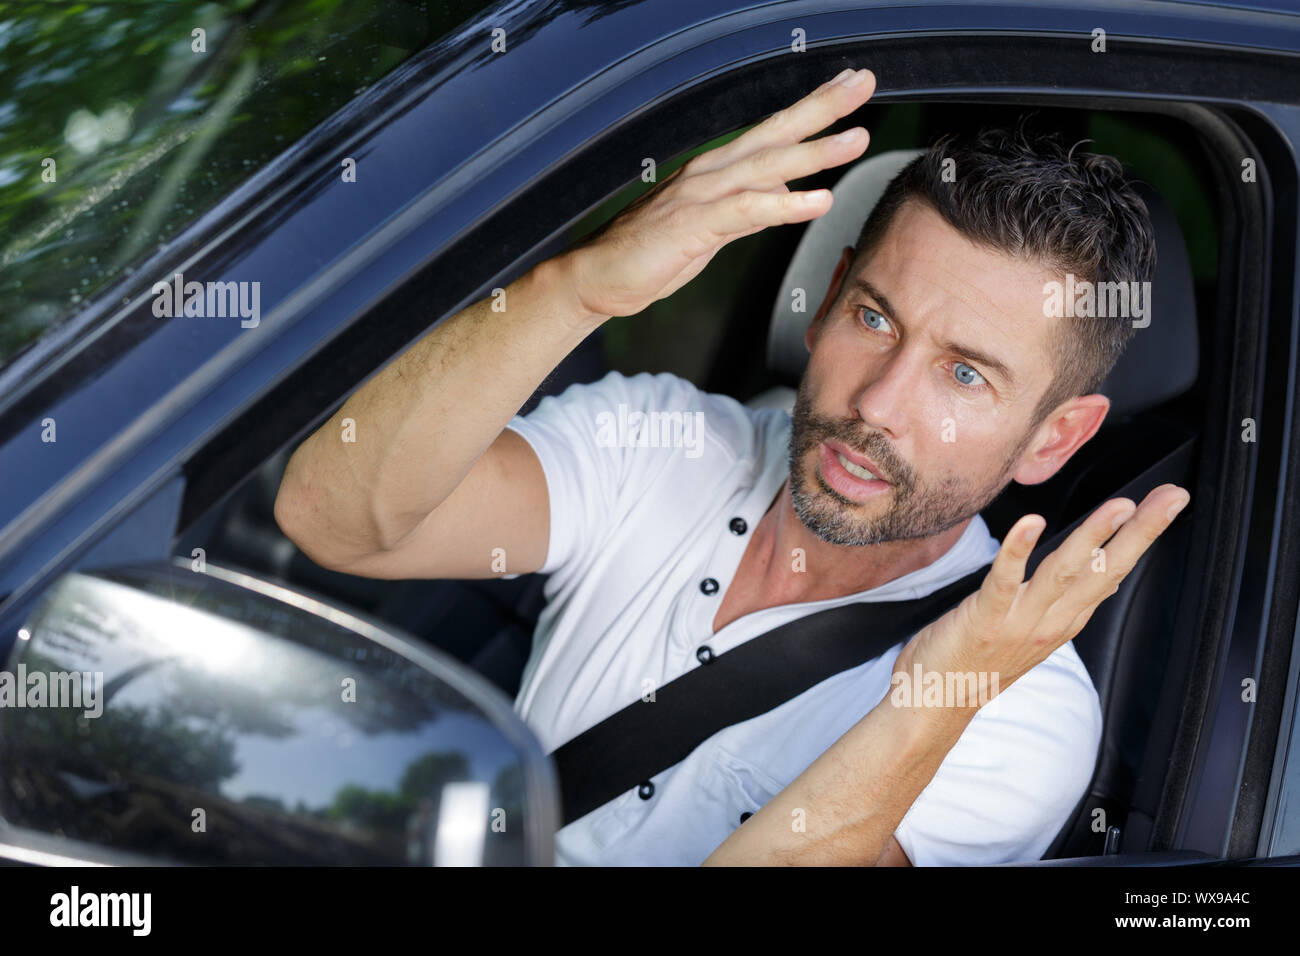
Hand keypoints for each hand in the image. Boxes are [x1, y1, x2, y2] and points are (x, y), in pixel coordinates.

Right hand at [564, 67, 876, 318]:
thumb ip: (747, 211)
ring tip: (855, 139)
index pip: (771, 133)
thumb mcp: (710, 231)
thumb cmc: (649, 255)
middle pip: (775, 133)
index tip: (848, 87)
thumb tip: (783, 197)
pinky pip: (747, 211)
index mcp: (714, 171)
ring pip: (767, 166)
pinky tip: (817, 201)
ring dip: (814, 151)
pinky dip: (785, 205)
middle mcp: (710, 173)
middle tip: (862, 82)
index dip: (811, 109)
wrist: (596, 278)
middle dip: (822, 107)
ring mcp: (700, 196)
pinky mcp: (693, 226)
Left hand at [893, 484, 1191, 708]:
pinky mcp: (985, 621)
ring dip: (1094, 537)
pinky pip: (1005, 582)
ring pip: (1065, 573)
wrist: (934, 706)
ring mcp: (1020, 623)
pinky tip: (1032, 522)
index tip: (1169, 502)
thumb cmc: (973, 662)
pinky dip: (1018, 551)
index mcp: (1063, 621)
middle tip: (1172, 497)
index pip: (1112, 571)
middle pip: (1105, 571)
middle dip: (1142, 533)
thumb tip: (1103, 579)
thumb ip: (1066, 604)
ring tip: (1121, 505)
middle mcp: (1050, 622)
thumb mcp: (1031, 632)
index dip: (1142, 536)